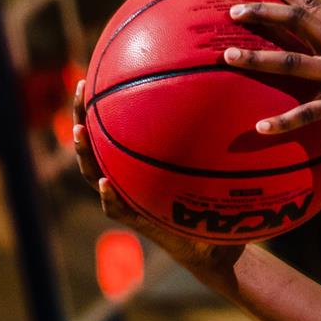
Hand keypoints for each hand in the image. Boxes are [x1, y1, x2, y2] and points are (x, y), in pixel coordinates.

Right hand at [72, 80, 240, 276]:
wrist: (217, 247)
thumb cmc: (218, 204)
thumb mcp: (219, 167)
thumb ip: (221, 142)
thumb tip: (241, 98)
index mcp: (141, 164)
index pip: (115, 128)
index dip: (105, 103)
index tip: (101, 73)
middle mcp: (128, 178)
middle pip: (95, 144)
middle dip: (83, 115)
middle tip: (83, 88)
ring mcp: (129, 200)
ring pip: (94, 174)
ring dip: (85, 153)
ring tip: (80, 131)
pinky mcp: (138, 223)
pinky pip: (116, 209)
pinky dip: (109, 196)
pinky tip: (105, 182)